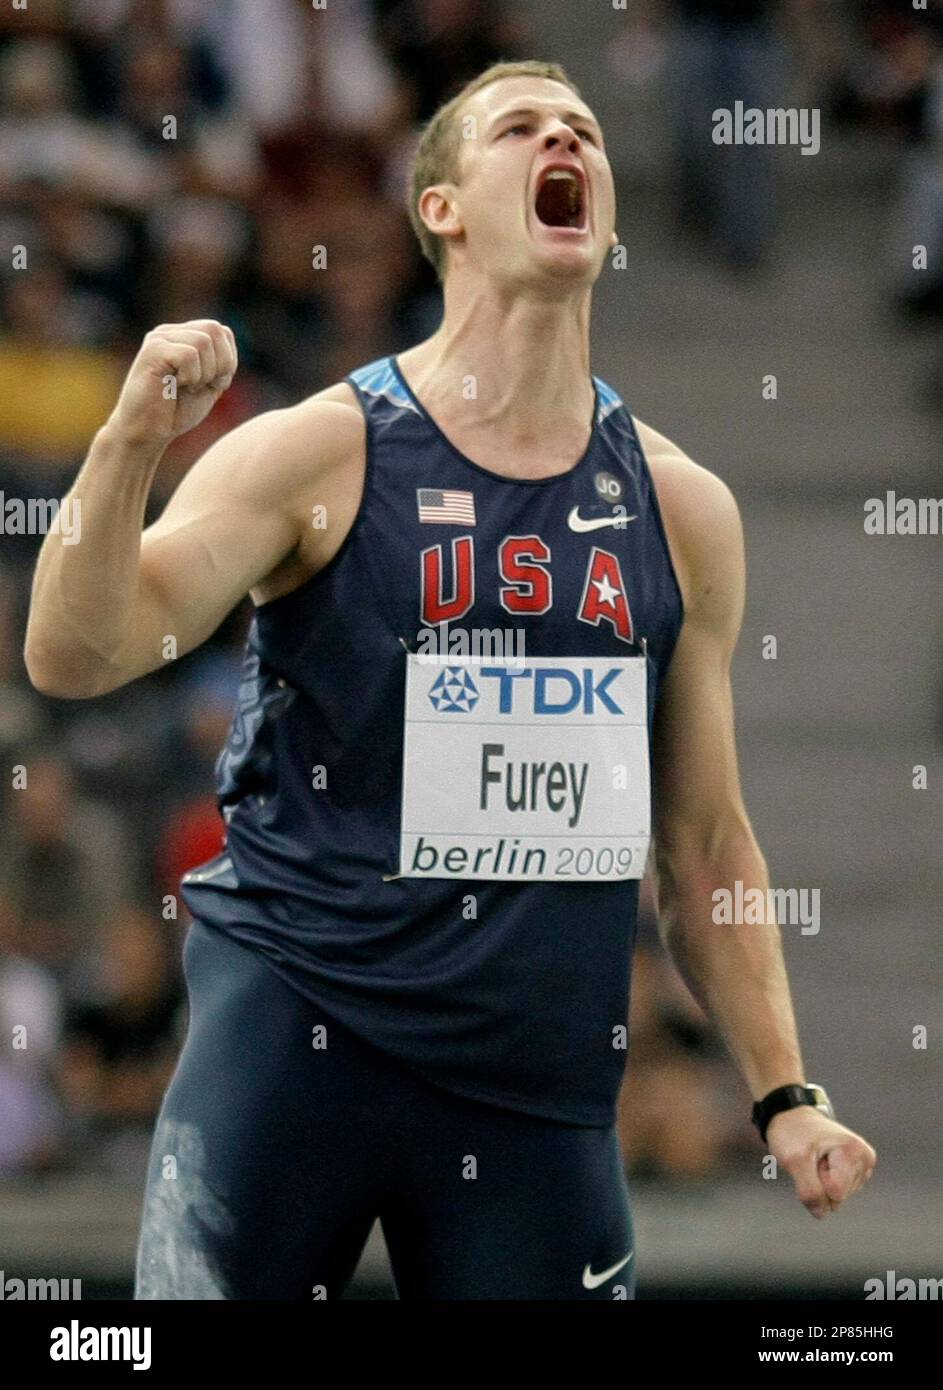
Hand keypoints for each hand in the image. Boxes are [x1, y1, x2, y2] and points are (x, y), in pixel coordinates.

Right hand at [106, 319, 238, 448]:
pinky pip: (189, 354)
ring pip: (203, 340)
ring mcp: (159, 339)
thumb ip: (220, 360)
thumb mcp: (208, 383)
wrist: (146, 433)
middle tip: (200, 386)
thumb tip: (226, 333)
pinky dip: (191, 376)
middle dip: (220, 364)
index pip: (222, 331)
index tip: (211, 384)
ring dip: (204, 373)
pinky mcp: (152, 350)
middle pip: (215, 329)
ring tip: (186, 387)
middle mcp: (170, 332)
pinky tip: (175, 386)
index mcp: (183, 337)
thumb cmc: (175, 412)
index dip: (227, 361)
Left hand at [766, 1107, 876, 1218]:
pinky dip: (823, 1182)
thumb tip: (821, 1213)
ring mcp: (861, 1166)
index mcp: (854, 1151)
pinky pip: (836, 1194)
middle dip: (819, 1183)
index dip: (816, 1181)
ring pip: (836, 1198)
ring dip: (820, 1182)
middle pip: (838, 1197)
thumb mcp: (794, 1160)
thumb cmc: (792, 1134)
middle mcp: (864, 1158)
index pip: (835, 1193)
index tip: (810, 1160)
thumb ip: (809, 1190)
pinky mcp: (855, 1173)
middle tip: (811, 1159)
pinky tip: (820, 1164)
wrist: (790, 1118)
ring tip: (815, 1158)